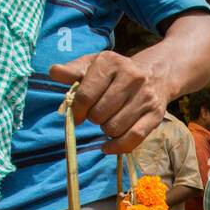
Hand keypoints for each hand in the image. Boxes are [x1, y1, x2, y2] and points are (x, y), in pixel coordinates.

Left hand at [50, 50, 169, 154]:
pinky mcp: (155, 115)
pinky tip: (108, 146)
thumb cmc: (116, 73)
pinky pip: (133, 138)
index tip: (78, 115)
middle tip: (98, 114)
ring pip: (114, 128)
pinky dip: (117, 147)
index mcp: (111, 62)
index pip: (85, 96)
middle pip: (99, 114)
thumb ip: (73, 71)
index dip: (77, 111)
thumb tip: (54, 71)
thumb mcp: (94, 65)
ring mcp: (145, 97)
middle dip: (93, 119)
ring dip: (106, 129)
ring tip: (109, 120)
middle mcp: (131, 77)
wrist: (155, 75)